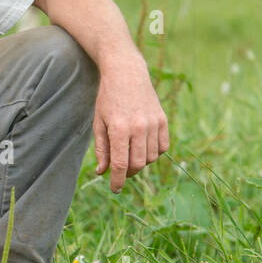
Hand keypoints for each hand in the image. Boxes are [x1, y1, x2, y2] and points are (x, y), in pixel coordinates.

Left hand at [92, 50, 168, 192]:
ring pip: (151, 158)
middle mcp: (138, 127)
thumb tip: (103, 172)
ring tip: (130, 152)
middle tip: (121, 169)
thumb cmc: (108, 99)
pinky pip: (163, 147)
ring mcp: (153, 123)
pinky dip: (154, 152)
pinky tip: (143, 146)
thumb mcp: (98, 122)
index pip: (120, 165)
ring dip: (140, 162)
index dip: (117, 181)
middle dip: (129, 172)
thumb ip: (102, 149)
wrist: (126, 73)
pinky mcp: (163, 120)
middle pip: (137, 164)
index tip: (115, 189)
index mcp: (119, 129)